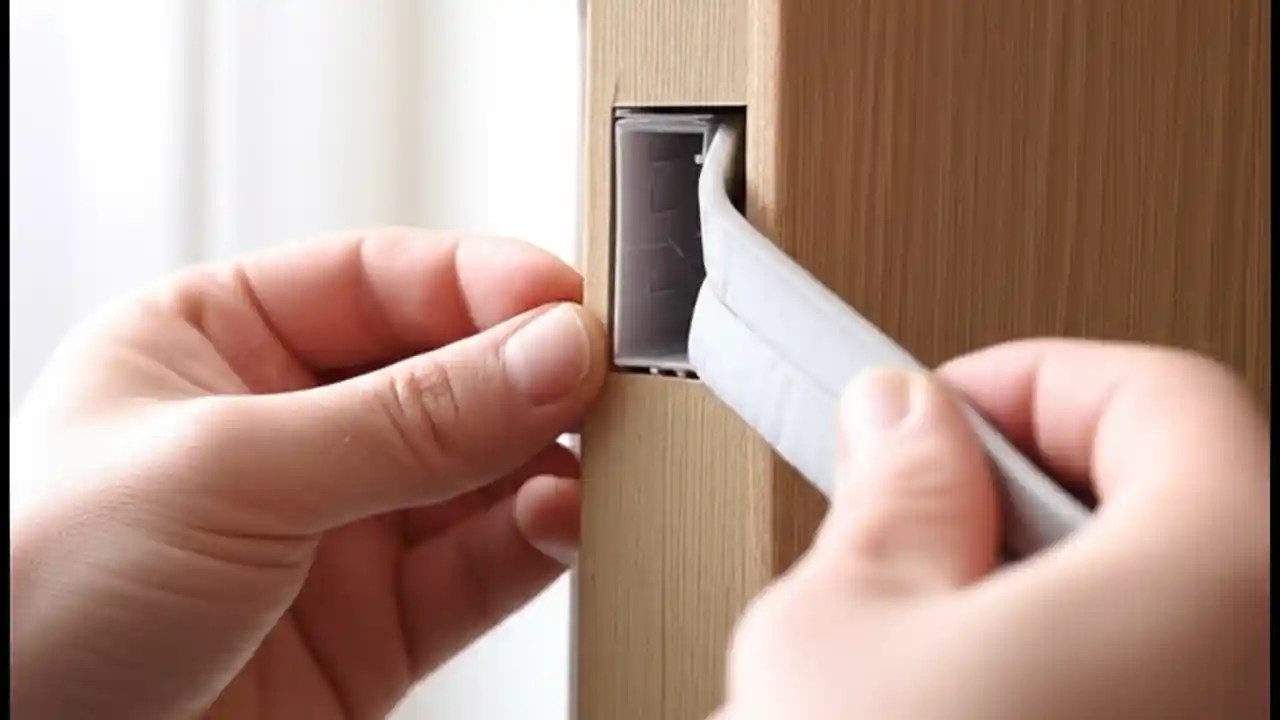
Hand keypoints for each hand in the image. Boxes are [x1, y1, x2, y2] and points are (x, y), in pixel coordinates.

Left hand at [10, 228, 606, 718]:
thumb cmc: (34, 599)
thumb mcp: (226, 470)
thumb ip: (404, 417)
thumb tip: (544, 353)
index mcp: (222, 343)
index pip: (382, 281)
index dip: (481, 283)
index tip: (565, 303)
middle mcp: (291, 430)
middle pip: (448, 373)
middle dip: (528, 375)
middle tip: (598, 380)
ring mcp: (341, 528)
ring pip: (483, 473)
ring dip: (547, 462)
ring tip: (595, 457)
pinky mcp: (380, 626)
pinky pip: (483, 567)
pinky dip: (537, 543)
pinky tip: (560, 521)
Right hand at [718, 340, 1268, 719]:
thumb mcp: (845, 627)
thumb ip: (894, 490)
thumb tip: (903, 423)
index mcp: (1219, 581)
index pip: (1161, 396)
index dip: (1024, 381)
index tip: (937, 412)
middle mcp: (1264, 665)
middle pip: (1175, 497)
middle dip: (1023, 487)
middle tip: (923, 508)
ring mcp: (1234, 715)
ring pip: (1163, 597)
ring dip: (1043, 580)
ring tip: (934, 617)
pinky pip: (1160, 675)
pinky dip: (1072, 655)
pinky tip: (978, 689)